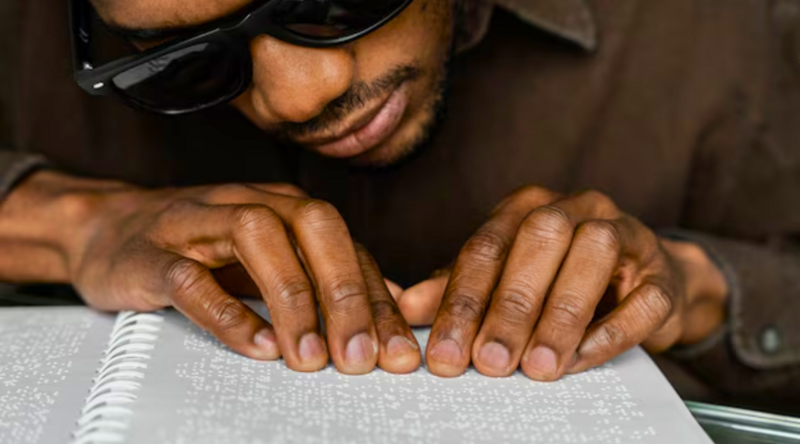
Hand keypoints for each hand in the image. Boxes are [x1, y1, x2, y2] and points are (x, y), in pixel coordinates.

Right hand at [12, 172, 419, 374]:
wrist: (107, 230)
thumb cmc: (199, 250)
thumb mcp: (270, 260)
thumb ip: (324, 278)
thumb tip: (393, 306)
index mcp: (286, 209)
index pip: (347, 248)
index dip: (377, 300)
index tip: (397, 351)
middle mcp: (251, 204)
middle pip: (315, 228)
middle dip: (346, 294)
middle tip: (361, 356)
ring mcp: (200, 223)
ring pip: (259, 239)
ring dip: (292, 301)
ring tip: (310, 358)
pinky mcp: (153, 253)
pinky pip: (192, 277)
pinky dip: (227, 313)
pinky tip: (255, 347)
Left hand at [394, 186, 727, 378]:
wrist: (639, 280)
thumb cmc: (557, 278)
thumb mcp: (501, 279)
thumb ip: (457, 289)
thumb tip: (404, 305)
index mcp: (526, 207)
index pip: (486, 247)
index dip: (462, 302)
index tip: (445, 354)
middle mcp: (574, 208)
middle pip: (538, 242)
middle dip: (510, 307)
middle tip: (489, 362)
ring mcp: (624, 232)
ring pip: (593, 255)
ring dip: (561, 315)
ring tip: (537, 366)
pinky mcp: (661, 270)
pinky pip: (643, 296)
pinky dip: (610, 331)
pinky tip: (579, 360)